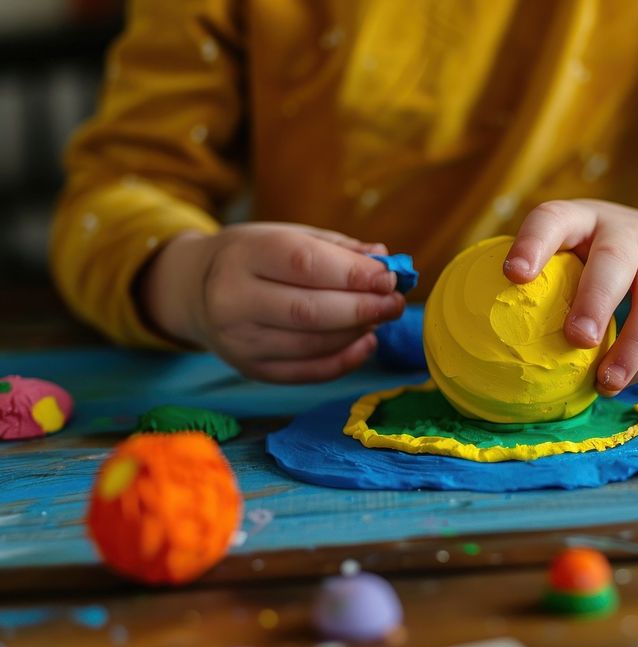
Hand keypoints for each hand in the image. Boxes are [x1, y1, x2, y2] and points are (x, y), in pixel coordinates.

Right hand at [140, 223, 405, 382]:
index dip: (353, 274)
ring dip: (357, 332)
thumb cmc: (253, 257)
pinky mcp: (251, 369)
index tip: (388, 277)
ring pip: (312, 344)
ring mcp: (239, 341)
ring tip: (380, 316)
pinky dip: (345, 359)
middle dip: (363, 308)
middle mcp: (232, 300)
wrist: (194, 290)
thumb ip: (336, 248)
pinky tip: (365, 341)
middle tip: (395, 302)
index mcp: (243, 255)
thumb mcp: (286, 236)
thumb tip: (384, 261)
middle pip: (309, 311)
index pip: (304, 265)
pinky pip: (308, 372)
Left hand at [504, 200, 637, 394]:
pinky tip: (624, 380)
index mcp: (583, 219)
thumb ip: (540, 280)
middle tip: (576, 338)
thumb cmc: (605, 261)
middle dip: (595, 300)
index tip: (512, 275)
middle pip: (614, 261)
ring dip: (632, 345)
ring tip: (606, 382)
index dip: (533, 244)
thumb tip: (475, 334)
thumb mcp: (577, 252)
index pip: (554, 219)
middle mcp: (626, 232)